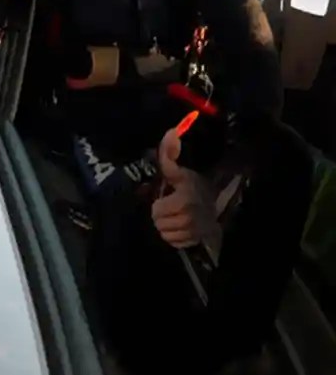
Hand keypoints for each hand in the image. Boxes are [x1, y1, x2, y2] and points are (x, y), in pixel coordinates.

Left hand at [152, 126, 221, 248]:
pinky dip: (174, 236)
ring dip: (166, 225)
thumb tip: (171, 132)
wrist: (218, 203)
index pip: (157, 211)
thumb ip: (170, 155)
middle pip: (158, 223)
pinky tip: (180, 226)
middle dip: (160, 214)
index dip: (158, 204)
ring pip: (164, 233)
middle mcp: (190, 218)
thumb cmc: (194, 185)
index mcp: (184, 200)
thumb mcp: (180, 171)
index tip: (166, 198)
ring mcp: (194, 232)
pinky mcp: (195, 241)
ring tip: (174, 215)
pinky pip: (173, 242)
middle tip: (168, 206)